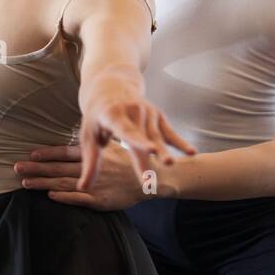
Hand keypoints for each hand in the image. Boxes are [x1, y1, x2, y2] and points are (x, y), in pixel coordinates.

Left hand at [14, 142, 176, 209]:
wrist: (154, 178)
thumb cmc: (132, 164)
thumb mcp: (113, 150)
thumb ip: (94, 152)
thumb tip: (76, 151)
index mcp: (94, 154)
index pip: (66, 152)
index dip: (47, 153)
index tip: (30, 153)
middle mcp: (92, 167)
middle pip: (59, 167)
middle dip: (36, 167)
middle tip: (16, 168)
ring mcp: (96, 183)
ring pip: (65, 182)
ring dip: (44, 182)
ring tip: (26, 182)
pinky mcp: (102, 199)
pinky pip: (81, 198)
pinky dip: (65, 197)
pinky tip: (51, 196)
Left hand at [78, 94, 195, 191]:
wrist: (111, 86)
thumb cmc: (97, 117)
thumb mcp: (89, 136)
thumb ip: (90, 163)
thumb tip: (83, 188)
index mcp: (113, 115)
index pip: (127, 130)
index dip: (139, 140)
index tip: (150, 150)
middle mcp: (133, 111)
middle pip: (145, 136)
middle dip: (155, 152)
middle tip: (165, 165)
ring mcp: (148, 112)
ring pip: (158, 137)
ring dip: (165, 152)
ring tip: (171, 164)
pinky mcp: (158, 115)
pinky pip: (170, 132)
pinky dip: (180, 143)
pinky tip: (191, 152)